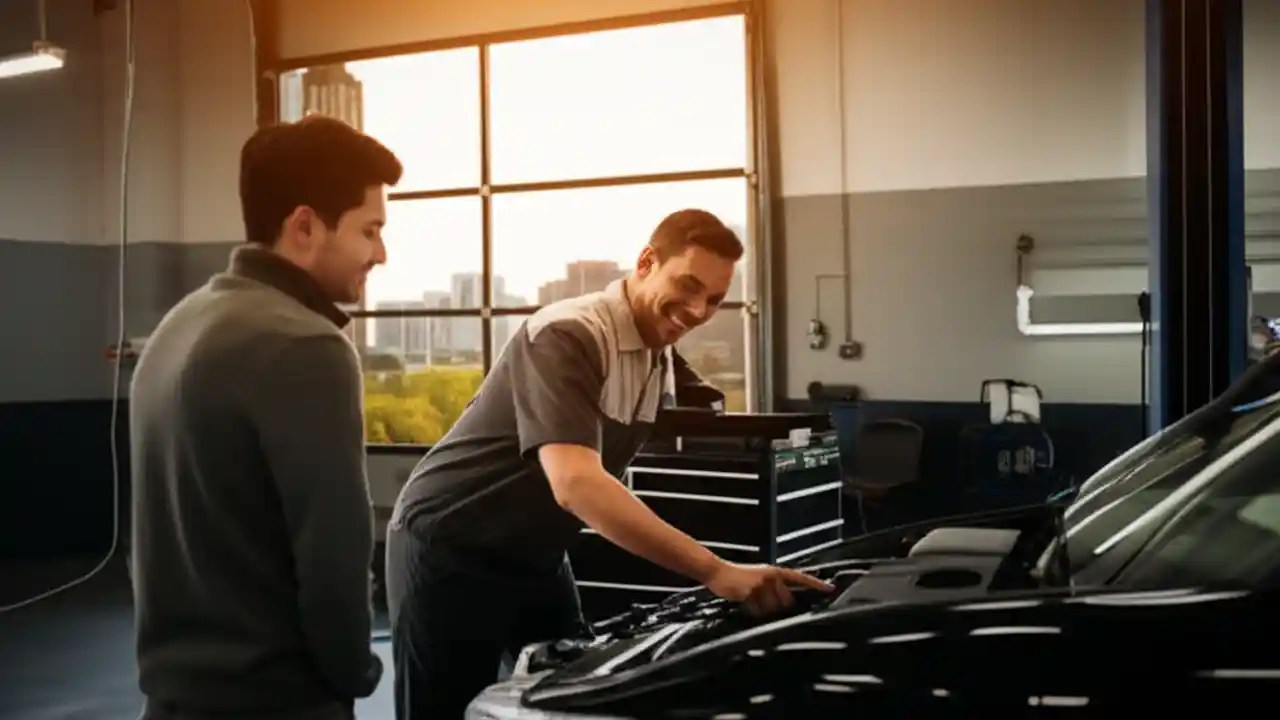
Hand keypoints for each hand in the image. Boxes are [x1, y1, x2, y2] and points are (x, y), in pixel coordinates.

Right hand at [703, 562, 834, 616]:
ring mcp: (761, 584)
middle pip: (787, 602)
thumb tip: (787, 602)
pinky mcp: (751, 592)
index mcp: (775, 571)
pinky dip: (753, 612)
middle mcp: (771, 576)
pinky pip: (758, 612)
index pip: (800, 577)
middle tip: (762, 602)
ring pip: (773, 609)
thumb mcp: (759, 575)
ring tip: (752, 601)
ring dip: (764, 610)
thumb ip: (775, 585)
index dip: (816, 584)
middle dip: (778, 607)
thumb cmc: (738, 576)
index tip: (830, 589)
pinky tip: (745, 602)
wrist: (718, 572)